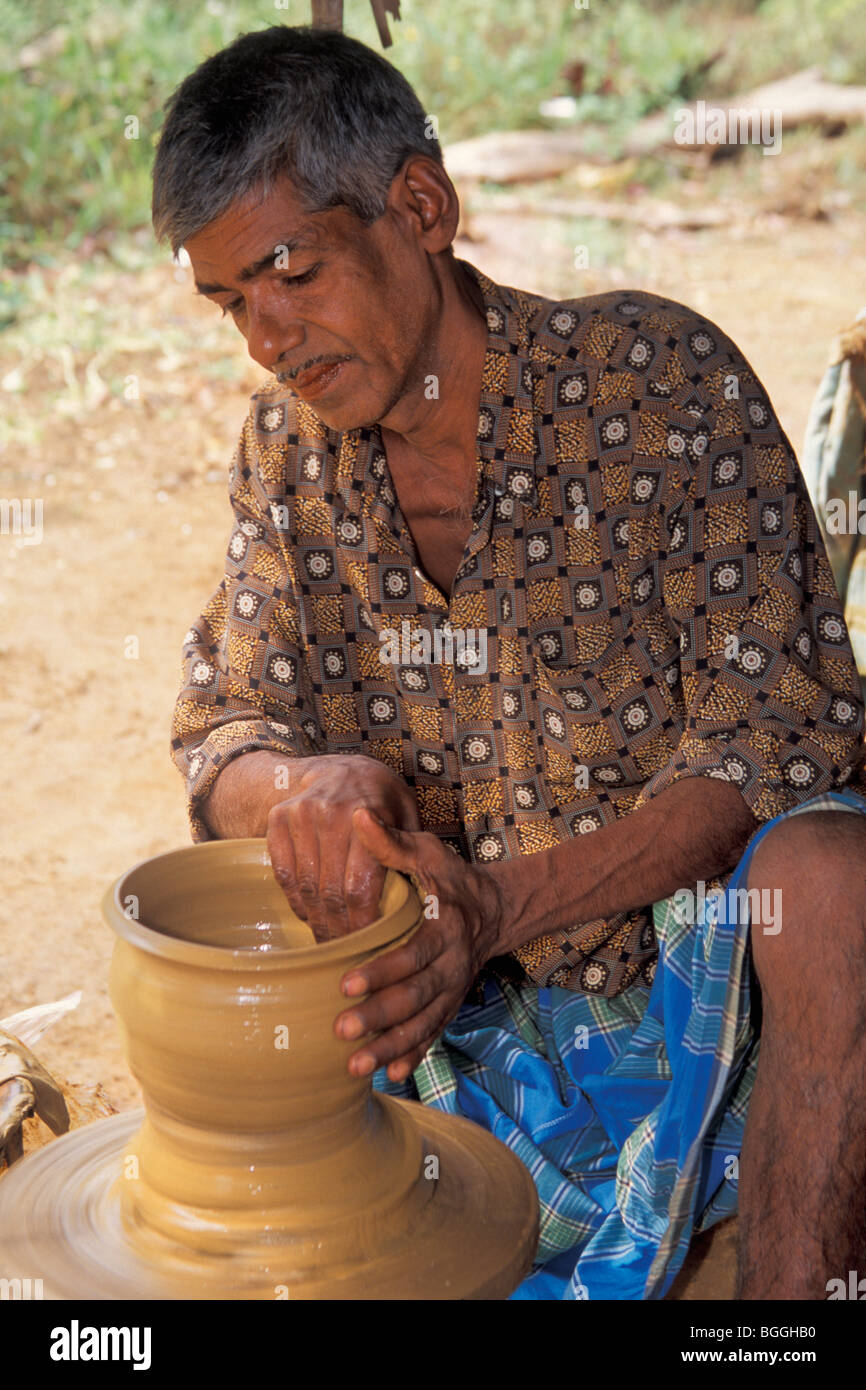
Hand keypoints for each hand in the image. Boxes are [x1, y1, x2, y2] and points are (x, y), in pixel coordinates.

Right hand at [266, 755, 420, 940]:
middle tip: (344, 951)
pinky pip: (283, 872)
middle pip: (330, 891)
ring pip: (305, 885)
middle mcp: (332, 812)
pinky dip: (295, 899)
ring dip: (316, 919)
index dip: (361, 922)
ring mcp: (301, 814)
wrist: (338, 767)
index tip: (366, 944)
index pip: (359, 886)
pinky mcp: (279, 819)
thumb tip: (416, 902)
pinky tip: (308, 913)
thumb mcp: (407, 816)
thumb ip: (407, 853)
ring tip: (327, 940)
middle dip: (337, 928)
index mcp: (370, 815)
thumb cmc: (382, 799)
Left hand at [334, 807, 504, 1082]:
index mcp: (443, 928)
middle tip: (342, 1029)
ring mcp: (452, 990)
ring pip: (421, 1024)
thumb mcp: (426, 853)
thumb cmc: (450, 879)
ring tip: (355, 1066)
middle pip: (415, 997)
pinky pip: (433, 1035)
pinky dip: (413, 1055)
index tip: (345, 983)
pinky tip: (390, 1074)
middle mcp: (451, 965)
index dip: (380, 971)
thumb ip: (391, 842)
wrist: (493, 910)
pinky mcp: (449, 1005)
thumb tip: (357, 815)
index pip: (411, 954)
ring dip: (389, 1046)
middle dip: (378, 1016)